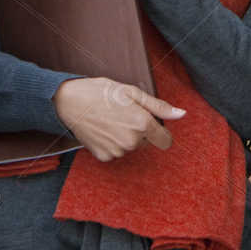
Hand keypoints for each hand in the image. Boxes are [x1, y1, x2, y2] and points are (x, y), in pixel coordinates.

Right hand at [52, 77, 185, 161]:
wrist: (69, 102)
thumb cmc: (101, 93)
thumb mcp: (132, 93)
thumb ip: (159, 106)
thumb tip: (181, 114)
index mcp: (142, 124)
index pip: (165, 140)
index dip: (160, 130)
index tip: (151, 122)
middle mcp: (131, 141)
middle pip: (147, 142)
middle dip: (141, 131)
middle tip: (124, 114)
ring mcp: (117, 151)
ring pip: (131, 147)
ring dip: (126, 137)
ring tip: (111, 120)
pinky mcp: (104, 157)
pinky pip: (117, 152)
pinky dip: (113, 143)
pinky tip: (103, 129)